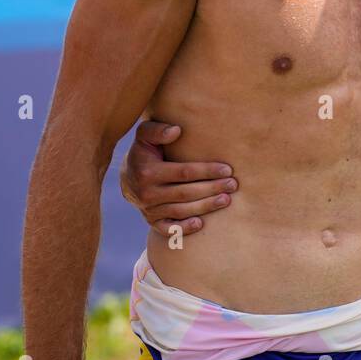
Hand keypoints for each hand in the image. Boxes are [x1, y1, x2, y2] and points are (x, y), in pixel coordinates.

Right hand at [119, 120, 235, 237]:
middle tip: (232, 185)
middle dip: (212, 189)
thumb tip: (176, 130)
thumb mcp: (145, 135)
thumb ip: (158, 130)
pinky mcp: (152, 221)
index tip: (227, 169)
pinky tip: (201, 224)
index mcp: (148, 172)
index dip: (207, 171)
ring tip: (226, 200)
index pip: (184, 172)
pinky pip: (168, 229)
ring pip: (181, 211)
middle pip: (186, 193)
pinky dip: (183, 228)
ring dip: (205, 207)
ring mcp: (149, 209)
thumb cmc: (144, 151)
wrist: (128, 176)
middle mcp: (147, 193)